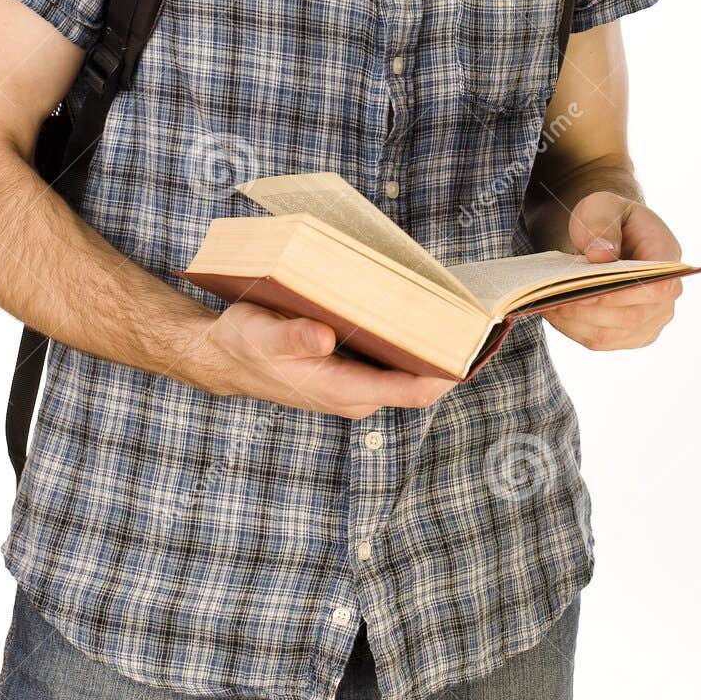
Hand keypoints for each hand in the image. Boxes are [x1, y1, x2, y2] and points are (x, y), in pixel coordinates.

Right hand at [184, 298, 458, 417]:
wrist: (224, 357)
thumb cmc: (244, 344)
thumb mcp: (262, 334)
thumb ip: (293, 336)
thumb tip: (324, 336)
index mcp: (343, 390)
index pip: (413, 389)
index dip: (449, 369)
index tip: (476, 342)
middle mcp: (358, 394)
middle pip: (421, 380)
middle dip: (448, 351)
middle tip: (476, 311)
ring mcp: (357, 385)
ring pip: (410, 369)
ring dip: (433, 344)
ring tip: (459, 305)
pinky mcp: (353, 371)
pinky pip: (395, 360)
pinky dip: (412, 339)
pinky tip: (422, 309)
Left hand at [539, 191, 683, 351]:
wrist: (607, 236)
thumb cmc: (608, 218)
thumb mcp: (603, 206)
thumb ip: (603, 225)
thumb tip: (601, 256)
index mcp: (667, 259)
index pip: (660, 287)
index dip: (627, 293)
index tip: (590, 289)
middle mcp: (665, 298)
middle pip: (632, 317)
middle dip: (591, 310)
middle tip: (557, 297)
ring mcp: (648, 322)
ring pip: (611, 335)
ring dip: (576, 322)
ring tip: (547, 303)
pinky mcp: (627, 336)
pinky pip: (598, 341)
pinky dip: (571, 329)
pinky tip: (552, 311)